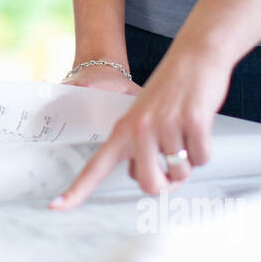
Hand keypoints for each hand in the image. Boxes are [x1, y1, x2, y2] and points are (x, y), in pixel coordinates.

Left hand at [50, 41, 232, 208]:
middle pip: (151, 186)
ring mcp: (165, 125)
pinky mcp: (193, 121)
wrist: (195, 54)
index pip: (95, 167)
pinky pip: (202, 158)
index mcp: (122, 130)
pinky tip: (199, 124)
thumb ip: (138, 149)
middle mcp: (139, 129)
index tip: (55, 207)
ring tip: (185, 133)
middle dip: (168, 184)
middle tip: (175, 166)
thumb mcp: (143, 118)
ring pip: (181, 173)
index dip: (76, 190)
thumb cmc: (171, 91)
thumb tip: (145, 181)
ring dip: (189, 162)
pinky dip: (205, 149)